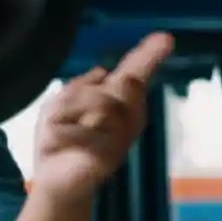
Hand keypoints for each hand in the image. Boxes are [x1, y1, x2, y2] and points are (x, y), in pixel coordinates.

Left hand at [31, 32, 173, 202]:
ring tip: (63, 133)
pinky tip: (59, 146)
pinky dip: (62, 136)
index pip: (135, 75)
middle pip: (119, 86)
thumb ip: (81, 88)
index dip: (148, 56)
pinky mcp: (108, 161)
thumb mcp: (61, 106)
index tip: (165, 38)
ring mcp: (120, 141)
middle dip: (86, 94)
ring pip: (101, 106)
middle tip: (65, 114)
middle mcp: (126, 120)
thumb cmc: (62, 142)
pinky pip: (83, 133)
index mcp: (117, 104)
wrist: (56, 182)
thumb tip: (102, 72)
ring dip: (70, 115)